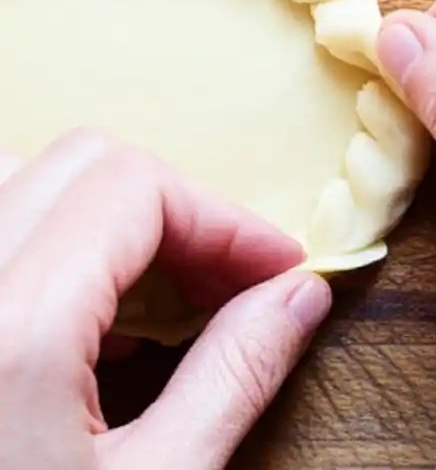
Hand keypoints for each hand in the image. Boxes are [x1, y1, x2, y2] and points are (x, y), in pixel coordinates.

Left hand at [0, 130, 329, 468]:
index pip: (135, 188)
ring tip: (161, 306)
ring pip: (24, 185)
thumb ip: (235, 377)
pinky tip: (88, 334)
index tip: (280, 271)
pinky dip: (54, 254)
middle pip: (81, 166)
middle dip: (176, 213)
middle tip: (231, 286)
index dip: (228, 220)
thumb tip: (298, 297)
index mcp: (6, 332)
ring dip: (111, 225)